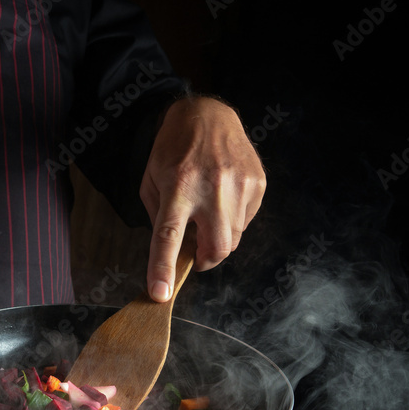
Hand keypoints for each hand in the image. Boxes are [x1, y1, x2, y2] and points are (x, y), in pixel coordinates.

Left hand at [139, 96, 265, 301]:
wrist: (208, 115)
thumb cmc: (173, 149)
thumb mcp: (151, 181)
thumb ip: (159, 218)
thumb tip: (173, 253)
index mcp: (177, 188)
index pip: (168, 236)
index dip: (163, 268)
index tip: (160, 294)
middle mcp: (211, 188)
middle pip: (216, 248)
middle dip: (206, 260)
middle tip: (196, 253)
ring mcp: (239, 185)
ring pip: (233, 238)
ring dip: (218, 236)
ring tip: (208, 210)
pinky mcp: (257, 183)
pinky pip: (247, 220)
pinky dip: (233, 219)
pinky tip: (224, 196)